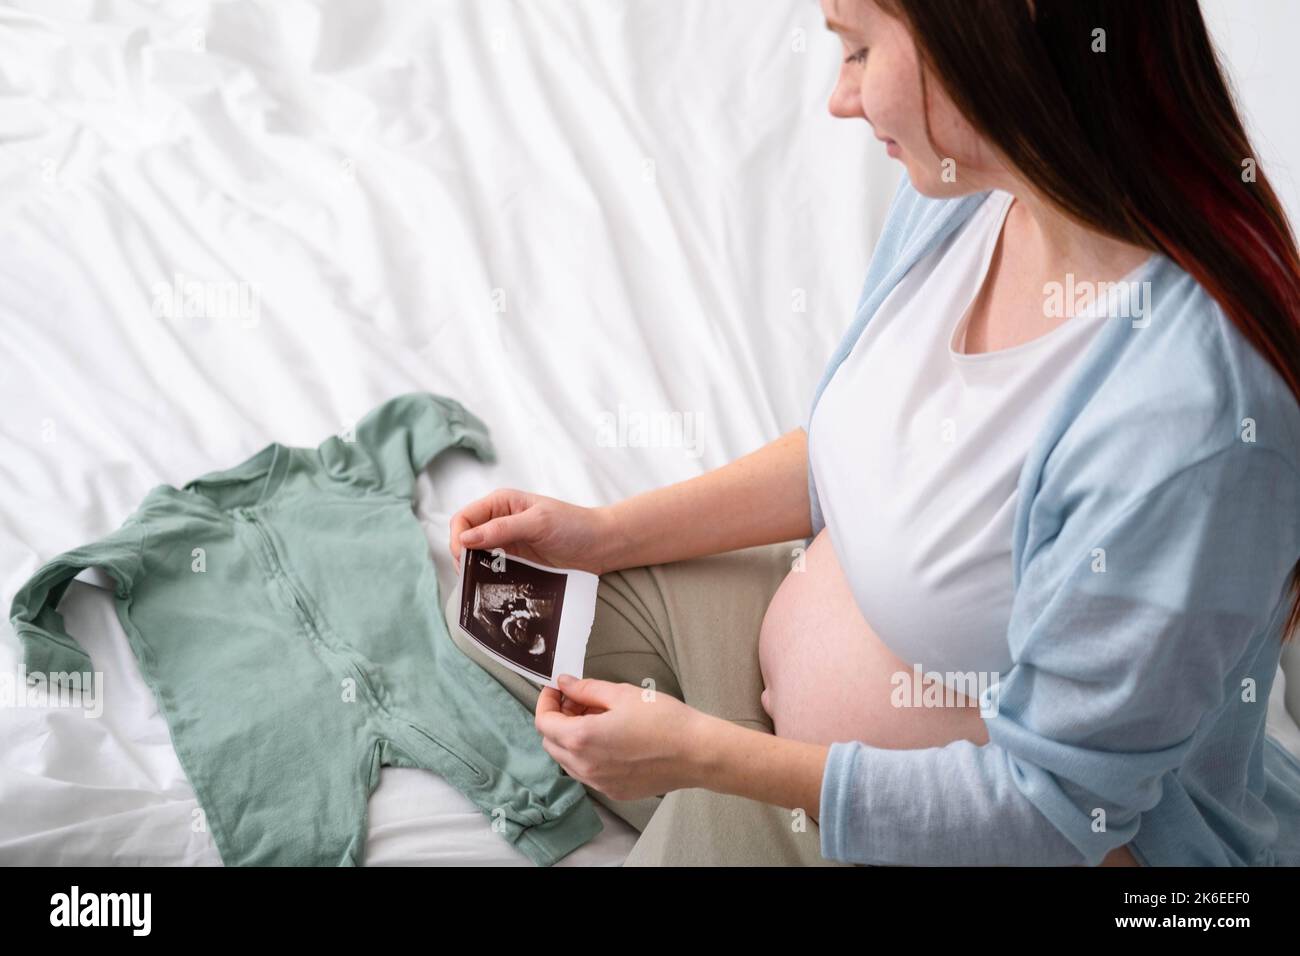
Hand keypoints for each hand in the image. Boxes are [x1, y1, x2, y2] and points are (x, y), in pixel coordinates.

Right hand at [448, 488, 622, 573]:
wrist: (600, 546)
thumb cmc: (573, 526)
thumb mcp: (538, 522)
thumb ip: (502, 529)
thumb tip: (467, 538)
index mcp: (500, 503)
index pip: (464, 518)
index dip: (457, 538)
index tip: (463, 558)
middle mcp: (499, 521)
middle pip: (465, 539)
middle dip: (462, 557)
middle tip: (469, 576)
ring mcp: (506, 543)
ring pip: (476, 558)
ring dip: (473, 570)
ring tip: (479, 584)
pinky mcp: (516, 562)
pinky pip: (492, 571)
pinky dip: (488, 579)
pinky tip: (492, 587)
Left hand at [533, 674, 708, 801]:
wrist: (697, 753)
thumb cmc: (664, 720)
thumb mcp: (622, 694)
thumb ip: (587, 689)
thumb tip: (564, 684)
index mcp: (582, 739)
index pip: (544, 722)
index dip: (546, 702)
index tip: (557, 690)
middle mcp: (585, 766)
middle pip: (551, 743)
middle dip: (558, 719)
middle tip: (580, 701)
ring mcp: (599, 783)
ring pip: (567, 761)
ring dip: (571, 739)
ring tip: (597, 718)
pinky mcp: (614, 791)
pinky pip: (588, 773)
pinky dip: (588, 755)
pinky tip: (611, 739)